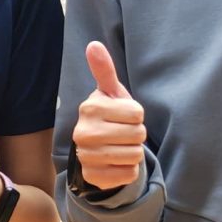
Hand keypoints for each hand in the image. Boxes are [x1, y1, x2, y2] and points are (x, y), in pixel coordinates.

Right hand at [73, 42, 147, 190]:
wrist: (95, 149)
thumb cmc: (109, 116)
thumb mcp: (110, 93)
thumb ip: (104, 70)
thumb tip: (93, 44)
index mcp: (90, 108)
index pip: (138, 114)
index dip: (136, 115)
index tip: (123, 116)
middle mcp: (84, 132)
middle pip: (138, 134)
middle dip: (136, 134)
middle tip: (122, 133)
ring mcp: (87, 156)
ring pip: (135, 155)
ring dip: (133, 152)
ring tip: (119, 146)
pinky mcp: (94, 176)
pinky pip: (129, 174)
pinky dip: (127, 170)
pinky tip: (115, 163)